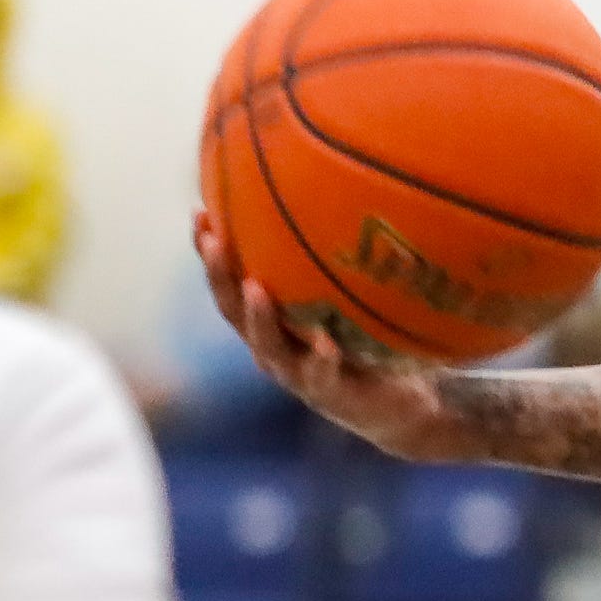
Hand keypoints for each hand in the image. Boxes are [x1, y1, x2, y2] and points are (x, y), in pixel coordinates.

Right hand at [192, 212, 467, 459]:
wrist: (400, 407)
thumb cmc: (368, 343)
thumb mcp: (347, 300)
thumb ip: (333, 265)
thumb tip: (335, 193)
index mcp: (269, 322)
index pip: (229, 282)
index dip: (210, 253)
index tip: (200, 213)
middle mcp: (274, 348)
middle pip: (234, 311)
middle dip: (219, 275)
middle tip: (212, 239)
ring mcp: (299, 374)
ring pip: (269, 346)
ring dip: (261, 318)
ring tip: (255, 287)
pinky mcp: (332, 395)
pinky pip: (323, 376)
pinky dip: (322, 359)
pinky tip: (326, 343)